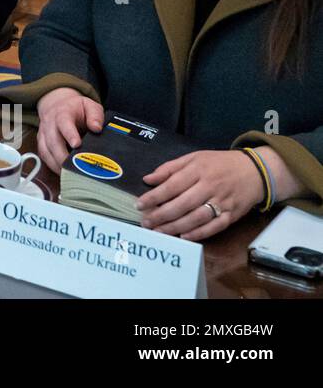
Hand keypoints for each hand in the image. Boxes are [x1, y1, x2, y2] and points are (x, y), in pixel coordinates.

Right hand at [34, 87, 103, 169]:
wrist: (56, 104)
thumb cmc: (75, 108)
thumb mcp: (89, 106)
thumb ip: (95, 115)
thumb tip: (96, 128)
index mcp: (62, 113)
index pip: (64, 123)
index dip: (69, 134)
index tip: (77, 144)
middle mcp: (50, 124)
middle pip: (52, 141)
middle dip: (62, 156)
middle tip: (74, 167)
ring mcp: (43, 134)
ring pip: (46, 150)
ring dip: (56, 163)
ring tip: (69, 173)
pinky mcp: (41, 142)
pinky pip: (44, 156)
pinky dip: (52, 165)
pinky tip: (62, 172)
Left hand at [138, 150, 263, 240]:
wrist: (255, 171)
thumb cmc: (219, 164)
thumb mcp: (194, 158)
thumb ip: (169, 168)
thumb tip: (148, 179)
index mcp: (198, 170)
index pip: (172, 185)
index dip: (154, 196)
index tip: (139, 205)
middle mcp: (210, 186)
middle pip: (182, 204)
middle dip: (161, 215)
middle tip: (146, 222)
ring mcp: (222, 202)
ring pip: (196, 217)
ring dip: (176, 227)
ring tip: (159, 232)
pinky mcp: (232, 215)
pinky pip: (214, 227)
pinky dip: (199, 233)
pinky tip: (184, 236)